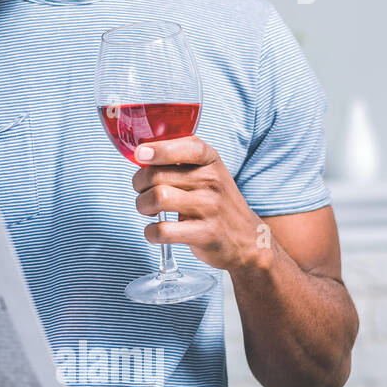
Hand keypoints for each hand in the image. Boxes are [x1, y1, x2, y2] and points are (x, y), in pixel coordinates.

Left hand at [131, 135, 266, 271]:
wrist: (247, 239)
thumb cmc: (214, 201)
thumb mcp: (206, 172)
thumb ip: (178, 160)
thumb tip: (140, 154)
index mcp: (211, 161)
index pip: (189, 148)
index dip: (161, 149)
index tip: (140, 154)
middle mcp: (213, 181)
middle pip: (158, 175)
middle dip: (139, 184)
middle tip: (142, 191)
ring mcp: (210, 208)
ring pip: (158, 198)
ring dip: (142, 205)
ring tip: (149, 210)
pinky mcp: (205, 234)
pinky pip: (163, 230)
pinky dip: (150, 232)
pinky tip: (155, 231)